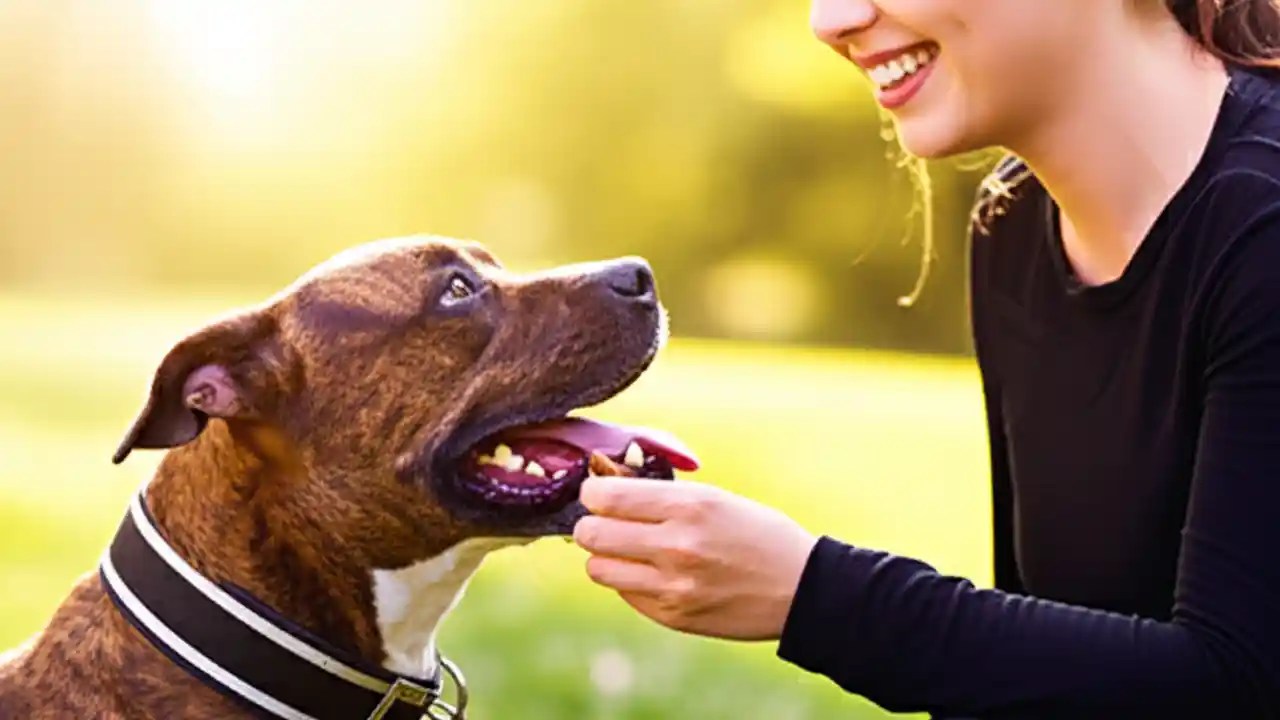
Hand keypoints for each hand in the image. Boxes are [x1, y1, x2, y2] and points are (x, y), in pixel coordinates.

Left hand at [572, 475, 818, 640]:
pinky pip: (624, 594)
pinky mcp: (672, 616)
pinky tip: (652, 573)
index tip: (597, 493)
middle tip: (601, 522)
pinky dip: (629, 581)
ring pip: (598, 569)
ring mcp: (672, 586)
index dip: (593, 492)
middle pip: (591, 534)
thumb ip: (663, 496)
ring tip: (624, 549)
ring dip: (604, 556)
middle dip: (590, 525)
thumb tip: (608, 490)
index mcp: (689, 507)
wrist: (801, 589)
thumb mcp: (716, 498)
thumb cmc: (758, 533)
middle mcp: (676, 546)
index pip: (606, 497)